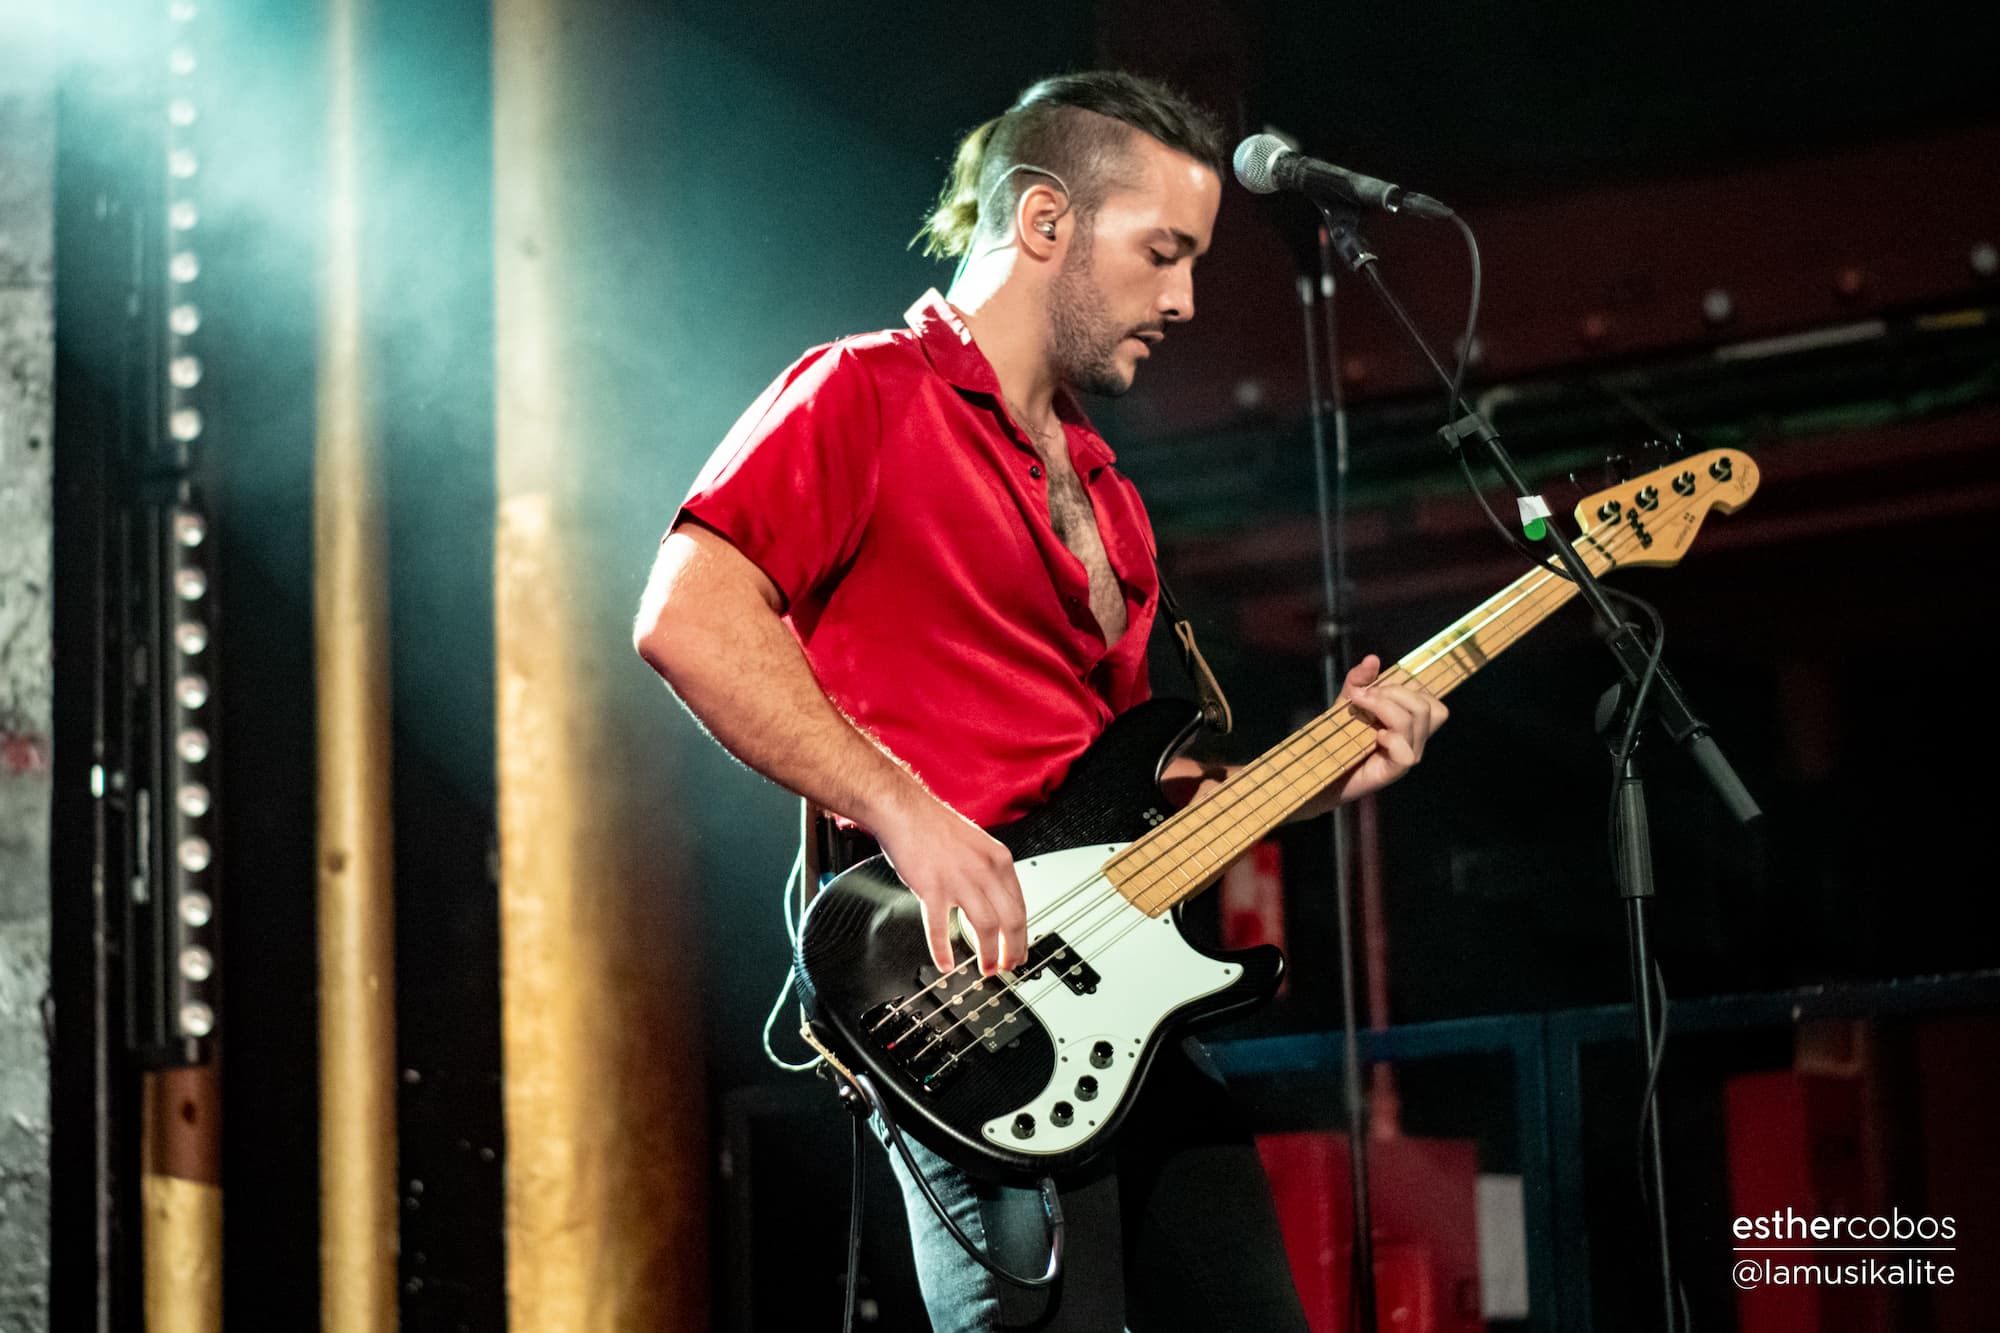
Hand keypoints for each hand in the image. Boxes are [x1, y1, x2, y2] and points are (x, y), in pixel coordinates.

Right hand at [873, 790, 1026, 976]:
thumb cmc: (934, 826)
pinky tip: (946, 964)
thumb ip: (988, 872)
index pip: (1020, 905)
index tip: (1019, 950)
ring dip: (988, 955)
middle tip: (1008, 967)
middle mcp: (983, 870)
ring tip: (986, 970)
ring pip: (985, 927)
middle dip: (1013, 950)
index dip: (1022, 934)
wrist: (903, 810)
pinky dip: (943, 950)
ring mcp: (958, 880)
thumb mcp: (976, 845)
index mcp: (998, 860)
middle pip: (1010, 920)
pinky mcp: (931, 888)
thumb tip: (995, 901)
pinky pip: (941, 927)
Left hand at [1330, 653, 1448, 802]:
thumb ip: (1359, 680)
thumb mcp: (1347, 701)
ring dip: (1387, 706)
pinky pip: (1407, 752)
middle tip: (1363, 695)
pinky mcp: (1394, 771)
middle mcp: (1414, 740)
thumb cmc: (1337, 737)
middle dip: (1396, 692)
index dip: (1409, 687)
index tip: (1373, 686)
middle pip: (1430, 708)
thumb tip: (1373, 659)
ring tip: (1362, 706)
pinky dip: (1391, 737)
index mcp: (1409, 723)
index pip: (1432, 702)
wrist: (1318, 770)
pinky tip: (1373, 736)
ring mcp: (1407, 756)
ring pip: (1418, 723)